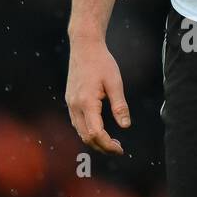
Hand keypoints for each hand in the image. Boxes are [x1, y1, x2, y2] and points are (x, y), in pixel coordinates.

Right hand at [65, 35, 129, 153]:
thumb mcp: (115, 82)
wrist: (84, 47)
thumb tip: (125, 126)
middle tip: (118, 149)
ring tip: (111, 142)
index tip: (120, 149)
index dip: (108, 145)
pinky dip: (88, 132)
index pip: (96, 133)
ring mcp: (70, 104)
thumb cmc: (101, 62)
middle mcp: (75, 105)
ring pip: (80, 132)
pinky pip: (77, 123)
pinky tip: (100, 131)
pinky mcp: (70, 101)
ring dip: (94, 141)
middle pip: (86, 137)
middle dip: (102, 147)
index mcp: (87, 102)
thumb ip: (120, 106)